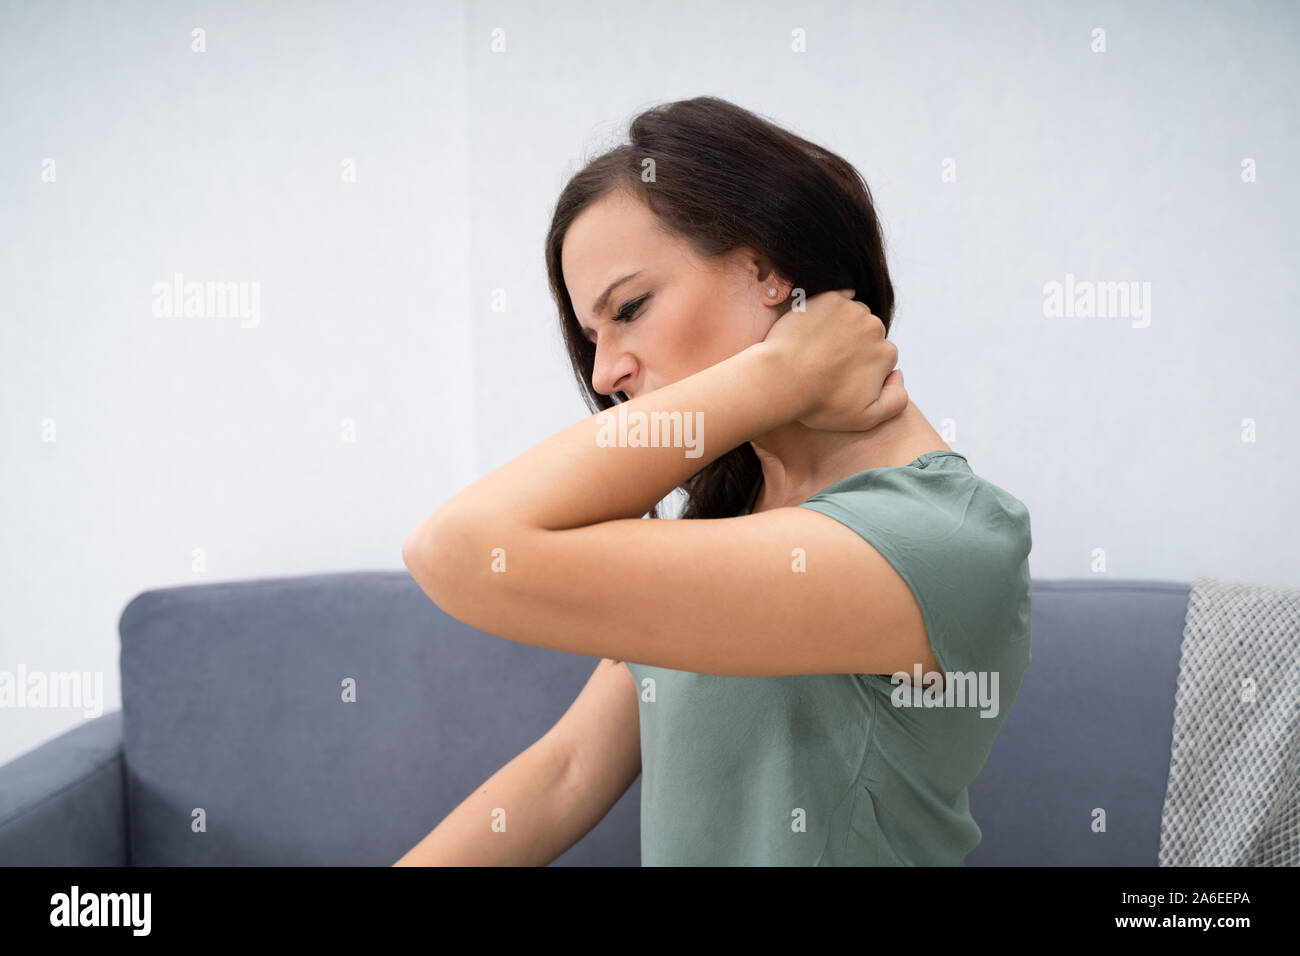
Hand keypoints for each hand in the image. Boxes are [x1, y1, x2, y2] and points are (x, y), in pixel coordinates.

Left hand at [761, 288, 908, 431]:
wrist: (781, 379)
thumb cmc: (818, 403)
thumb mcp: (865, 418)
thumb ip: (896, 401)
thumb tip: (898, 374)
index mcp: (886, 354)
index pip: (880, 356)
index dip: (861, 368)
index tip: (839, 376)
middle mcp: (875, 327)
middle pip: (868, 334)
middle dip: (853, 346)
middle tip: (826, 362)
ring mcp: (851, 310)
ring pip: (853, 315)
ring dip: (842, 326)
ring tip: (817, 346)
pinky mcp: (829, 298)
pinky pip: (838, 297)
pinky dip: (830, 308)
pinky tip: (815, 325)